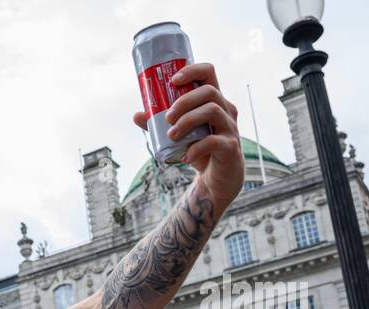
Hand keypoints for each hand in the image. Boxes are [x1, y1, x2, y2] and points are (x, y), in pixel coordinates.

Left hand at [133, 62, 243, 206]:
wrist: (217, 178)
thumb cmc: (199, 150)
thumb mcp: (178, 135)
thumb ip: (159, 125)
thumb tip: (137, 115)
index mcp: (213, 101)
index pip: (208, 73)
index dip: (192, 71)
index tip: (173, 81)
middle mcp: (226, 109)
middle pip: (209, 92)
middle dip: (184, 102)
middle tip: (167, 118)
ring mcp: (230, 127)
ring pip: (212, 111)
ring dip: (187, 121)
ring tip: (172, 135)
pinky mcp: (230, 146)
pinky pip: (214, 141)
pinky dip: (195, 148)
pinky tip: (185, 157)